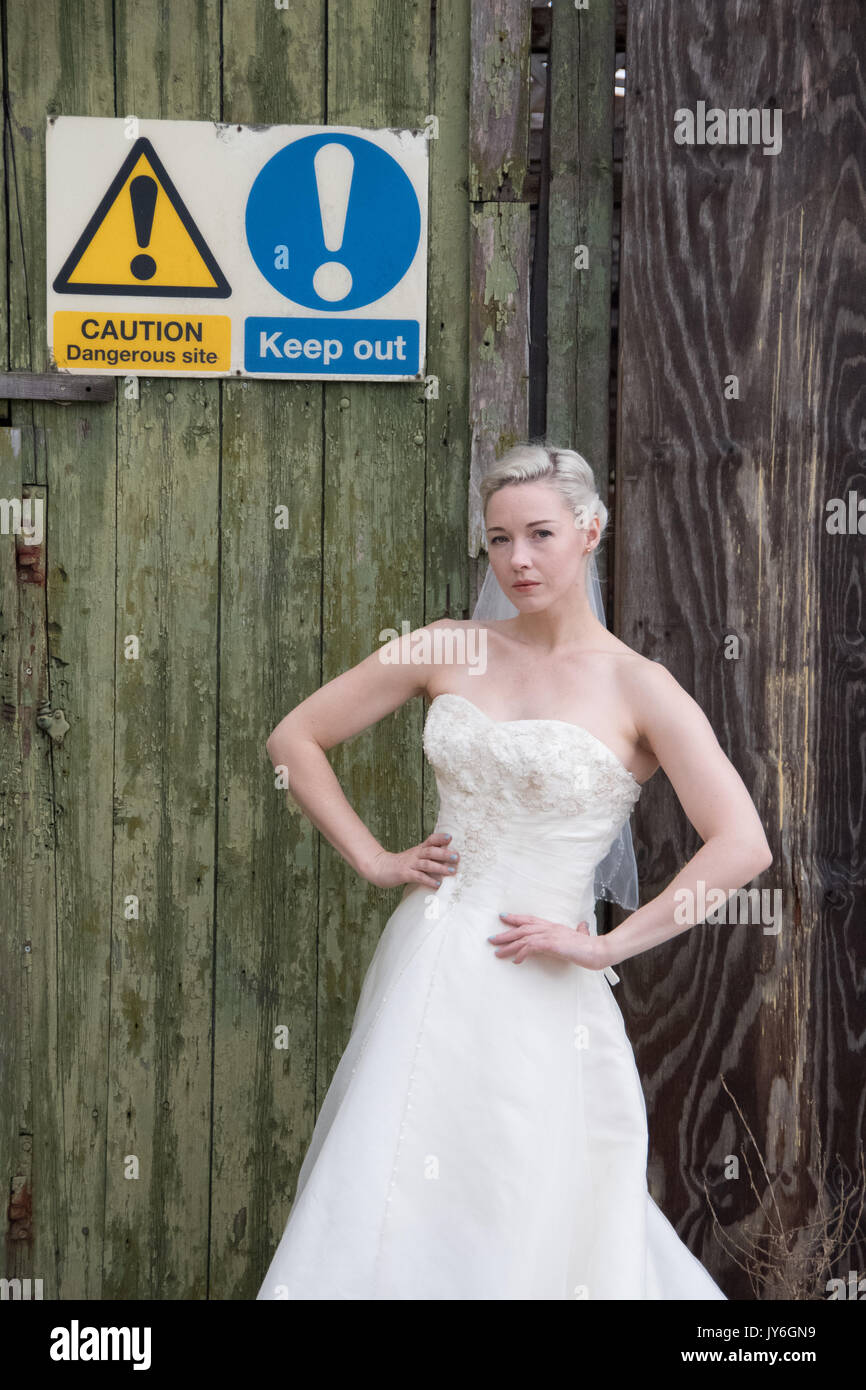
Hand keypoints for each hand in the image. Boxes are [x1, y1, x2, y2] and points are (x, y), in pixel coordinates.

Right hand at [363, 832, 458, 889]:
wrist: (380, 868)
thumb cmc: (401, 864)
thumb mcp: (415, 856)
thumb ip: (428, 855)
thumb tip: (447, 856)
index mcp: (418, 849)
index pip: (430, 840)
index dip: (440, 838)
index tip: (450, 837)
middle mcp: (415, 855)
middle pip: (431, 851)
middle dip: (444, 854)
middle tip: (457, 857)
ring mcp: (409, 864)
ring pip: (426, 863)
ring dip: (440, 867)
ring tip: (452, 871)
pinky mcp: (404, 874)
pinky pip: (418, 877)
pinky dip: (429, 880)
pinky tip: (437, 884)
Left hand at [488, 914, 609, 969]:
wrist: (598, 950)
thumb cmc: (590, 946)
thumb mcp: (582, 936)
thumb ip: (580, 931)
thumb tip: (582, 926)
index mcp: (554, 926)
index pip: (531, 920)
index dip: (516, 918)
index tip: (503, 917)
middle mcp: (549, 928)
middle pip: (522, 928)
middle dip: (505, 933)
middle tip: (491, 939)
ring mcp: (550, 935)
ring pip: (523, 937)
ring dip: (508, 945)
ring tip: (497, 952)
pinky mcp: (551, 944)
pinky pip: (531, 947)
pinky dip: (521, 953)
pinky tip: (516, 961)